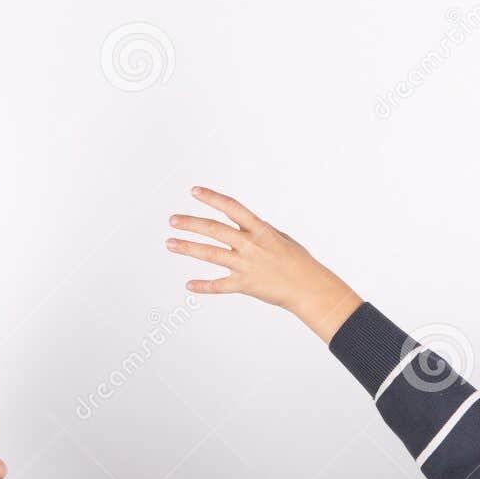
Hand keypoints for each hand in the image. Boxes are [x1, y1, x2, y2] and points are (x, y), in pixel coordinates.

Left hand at [166, 188, 361, 342]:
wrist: (308, 287)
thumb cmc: (298, 261)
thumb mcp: (280, 237)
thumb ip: (258, 231)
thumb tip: (243, 226)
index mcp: (260, 229)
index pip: (231, 207)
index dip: (212, 198)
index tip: (194, 191)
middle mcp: (250, 245)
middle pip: (214, 230)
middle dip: (191, 223)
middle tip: (173, 220)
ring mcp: (246, 265)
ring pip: (211, 254)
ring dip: (188, 248)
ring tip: (170, 244)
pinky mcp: (245, 284)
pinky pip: (220, 286)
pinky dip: (204, 286)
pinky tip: (189, 285)